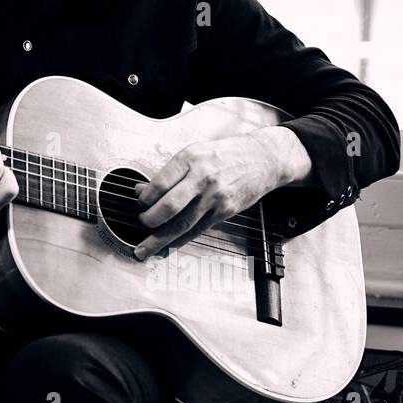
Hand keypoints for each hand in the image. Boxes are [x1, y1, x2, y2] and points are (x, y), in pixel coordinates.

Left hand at [131, 131, 284, 260]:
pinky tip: (169, 246)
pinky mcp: (225, 211)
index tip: (140, 203)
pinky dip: (180, 240)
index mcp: (190, 159)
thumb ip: (168, 173)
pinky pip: (197, 230)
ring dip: (160, 239)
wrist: (263, 158)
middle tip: (141, 223)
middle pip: (169, 207)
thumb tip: (141, 191)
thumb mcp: (194, 153)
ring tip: (145, 250)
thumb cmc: (225, 154)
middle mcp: (202, 178)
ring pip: (182, 224)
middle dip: (149, 221)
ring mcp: (215, 197)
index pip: (159, 184)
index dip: (144, 198)